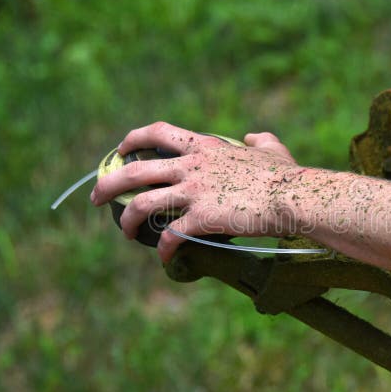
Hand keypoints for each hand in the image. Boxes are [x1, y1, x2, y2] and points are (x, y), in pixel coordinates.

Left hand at [90, 121, 299, 261]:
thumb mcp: (272, 149)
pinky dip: (164, 248)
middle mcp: (191, 167)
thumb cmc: (286, 175)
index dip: (132, 140)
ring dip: (127, 220)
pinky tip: (165, 258)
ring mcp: (194, 192)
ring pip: (142, 204)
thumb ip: (260, 140)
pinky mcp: (201, 219)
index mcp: (204, 147)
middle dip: (108, 184)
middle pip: (135, 171)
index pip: (157, 133)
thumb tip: (253, 136)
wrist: (293, 197)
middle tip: (97, 198)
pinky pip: (171, 236)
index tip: (121, 150)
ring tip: (125, 233)